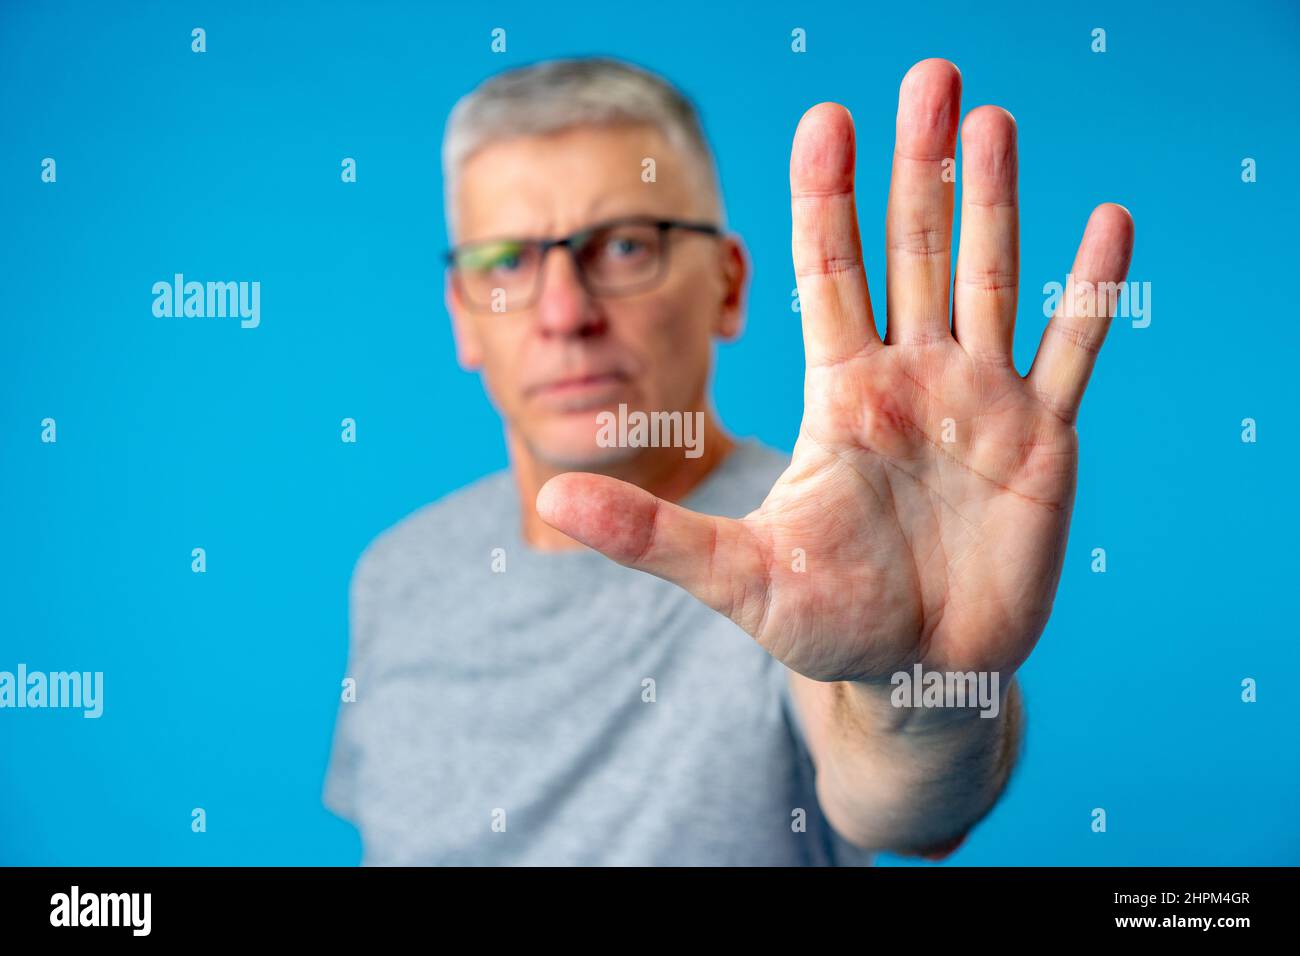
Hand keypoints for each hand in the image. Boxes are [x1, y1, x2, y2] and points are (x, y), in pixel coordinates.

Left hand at [536, 59, 1133, 684]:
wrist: (916, 675)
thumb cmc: (825, 622)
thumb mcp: (735, 576)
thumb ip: (650, 534)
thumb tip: (546, 495)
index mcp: (841, 394)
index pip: (829, 276)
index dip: (826, 201)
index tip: (825, 120)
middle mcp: (911, 380)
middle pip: (913, 252)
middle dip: (920, 166)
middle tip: (929, 75)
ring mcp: (980, 403)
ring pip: (988, 280)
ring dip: (995, 202)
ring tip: (995, 120)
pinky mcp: (1042, 441)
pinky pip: (1072, 352)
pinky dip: (1091, 293)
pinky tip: (1109, 223)